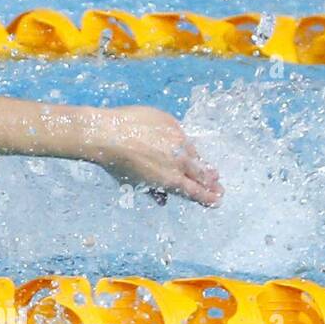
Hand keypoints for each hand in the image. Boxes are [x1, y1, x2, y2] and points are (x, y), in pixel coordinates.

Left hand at [88, 105, 222, 206]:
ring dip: (202, 164)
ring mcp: (177, 139)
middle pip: (202, 174)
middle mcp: (178, 160)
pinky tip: (184, 148)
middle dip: (211, 183)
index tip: (216, 200)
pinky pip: (181, 135)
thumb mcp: (134, 183)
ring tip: (209, 171)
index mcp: (170, 179)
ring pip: (195, 154)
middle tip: (219, 188)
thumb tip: (163, 200)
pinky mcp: (171, 123)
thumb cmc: (115, 162)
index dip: (208, 197)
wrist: (105, 133)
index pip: (196, 192)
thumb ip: (153, 191)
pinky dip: (183, 144)